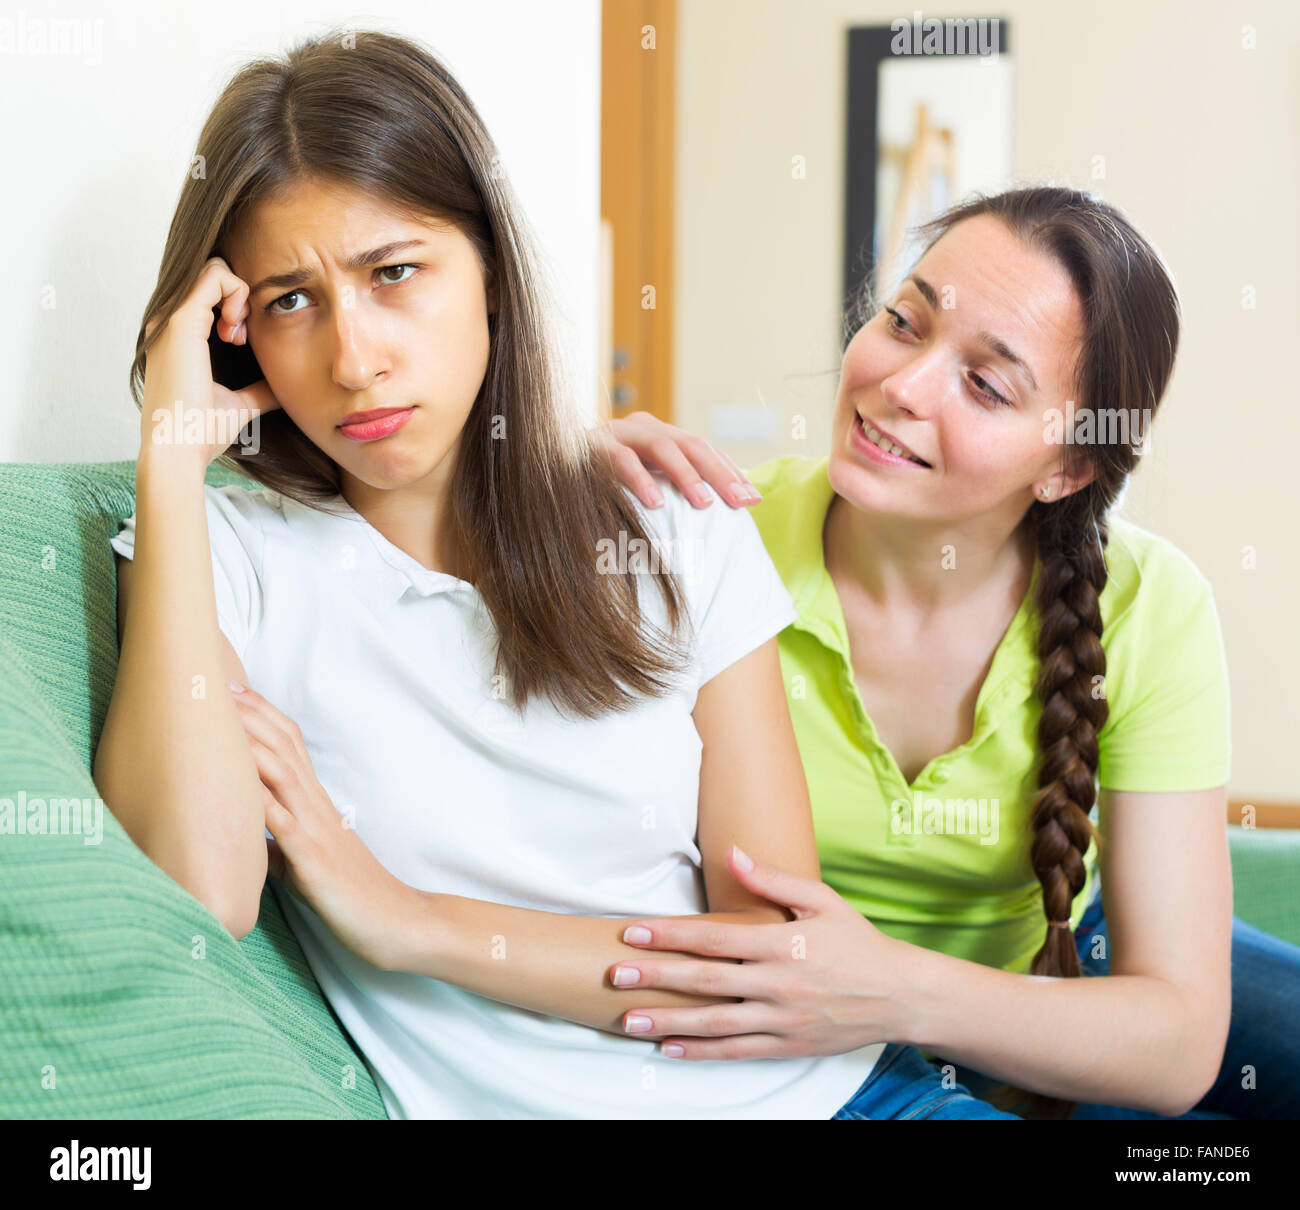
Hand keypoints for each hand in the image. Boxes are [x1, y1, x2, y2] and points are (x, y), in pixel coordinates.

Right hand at [140, 256, 281, 469]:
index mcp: (177, 336)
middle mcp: (169, 320)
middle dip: (238, 296)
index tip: (243, 340)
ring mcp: (171, 316)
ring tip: (239, 333)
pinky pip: (215, 276)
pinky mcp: (180, 319)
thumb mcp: (238, 405)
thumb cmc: (200, 432)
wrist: (180, 450)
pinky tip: (237, 329)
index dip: (235, 306)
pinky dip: (237, 293)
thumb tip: (283, 390)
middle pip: (210, 273)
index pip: (208, 292)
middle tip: (243, 334)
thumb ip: (258, 392)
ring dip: (239, 294)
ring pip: (213, 268)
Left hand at [229, 680, 416, 970]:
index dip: (260, 711)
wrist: (395, 921)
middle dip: (248, 712)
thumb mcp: (306, 859)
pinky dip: (260, 805)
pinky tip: (236, 789)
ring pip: (281, 775)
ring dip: (250, 744)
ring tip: (219, 718)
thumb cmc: (349, 893)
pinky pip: (284, 828)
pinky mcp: (314, 863)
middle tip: (215, 680)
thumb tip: (241, 836)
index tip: (229, 684)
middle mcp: (316, 806)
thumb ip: (277, 841)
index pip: (289, 742)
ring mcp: (317, 831)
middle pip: (283, 745)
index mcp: (315, 802)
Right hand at [591, 411, 762, 510]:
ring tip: (704, 503)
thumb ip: (670, 493)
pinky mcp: (592, 446)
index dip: (730, 472)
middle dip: (719, 473)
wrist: (544, 471)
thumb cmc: (599, 488)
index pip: (704, 450)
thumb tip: (712, 514)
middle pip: (692, 445)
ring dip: (686, 475)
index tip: (754, 499)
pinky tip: (656, 502)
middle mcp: (643, 428)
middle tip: (741, 502)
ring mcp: (618, 433)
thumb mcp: (643, 488)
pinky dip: (640, 480)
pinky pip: (620, 459)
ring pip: (661, 446)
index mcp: (660, 437)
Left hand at [610, 846, 905, 1059]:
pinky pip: (736, 1051)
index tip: (633, 931)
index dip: (671, 935)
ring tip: (628, 1020)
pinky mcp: (787, 1046)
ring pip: (714, 1023)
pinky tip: (669, 1049)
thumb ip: (774, 879)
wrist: (900, 995)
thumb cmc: (857, 942)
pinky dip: (701, 1052)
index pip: (715, 938)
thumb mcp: (822, 900)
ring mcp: (781, 1019)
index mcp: (782, 943)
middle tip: (616, 975)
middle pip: (705, 981)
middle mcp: (778, 984)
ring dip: (668, 1022)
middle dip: (657, 977)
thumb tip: (733, 854)